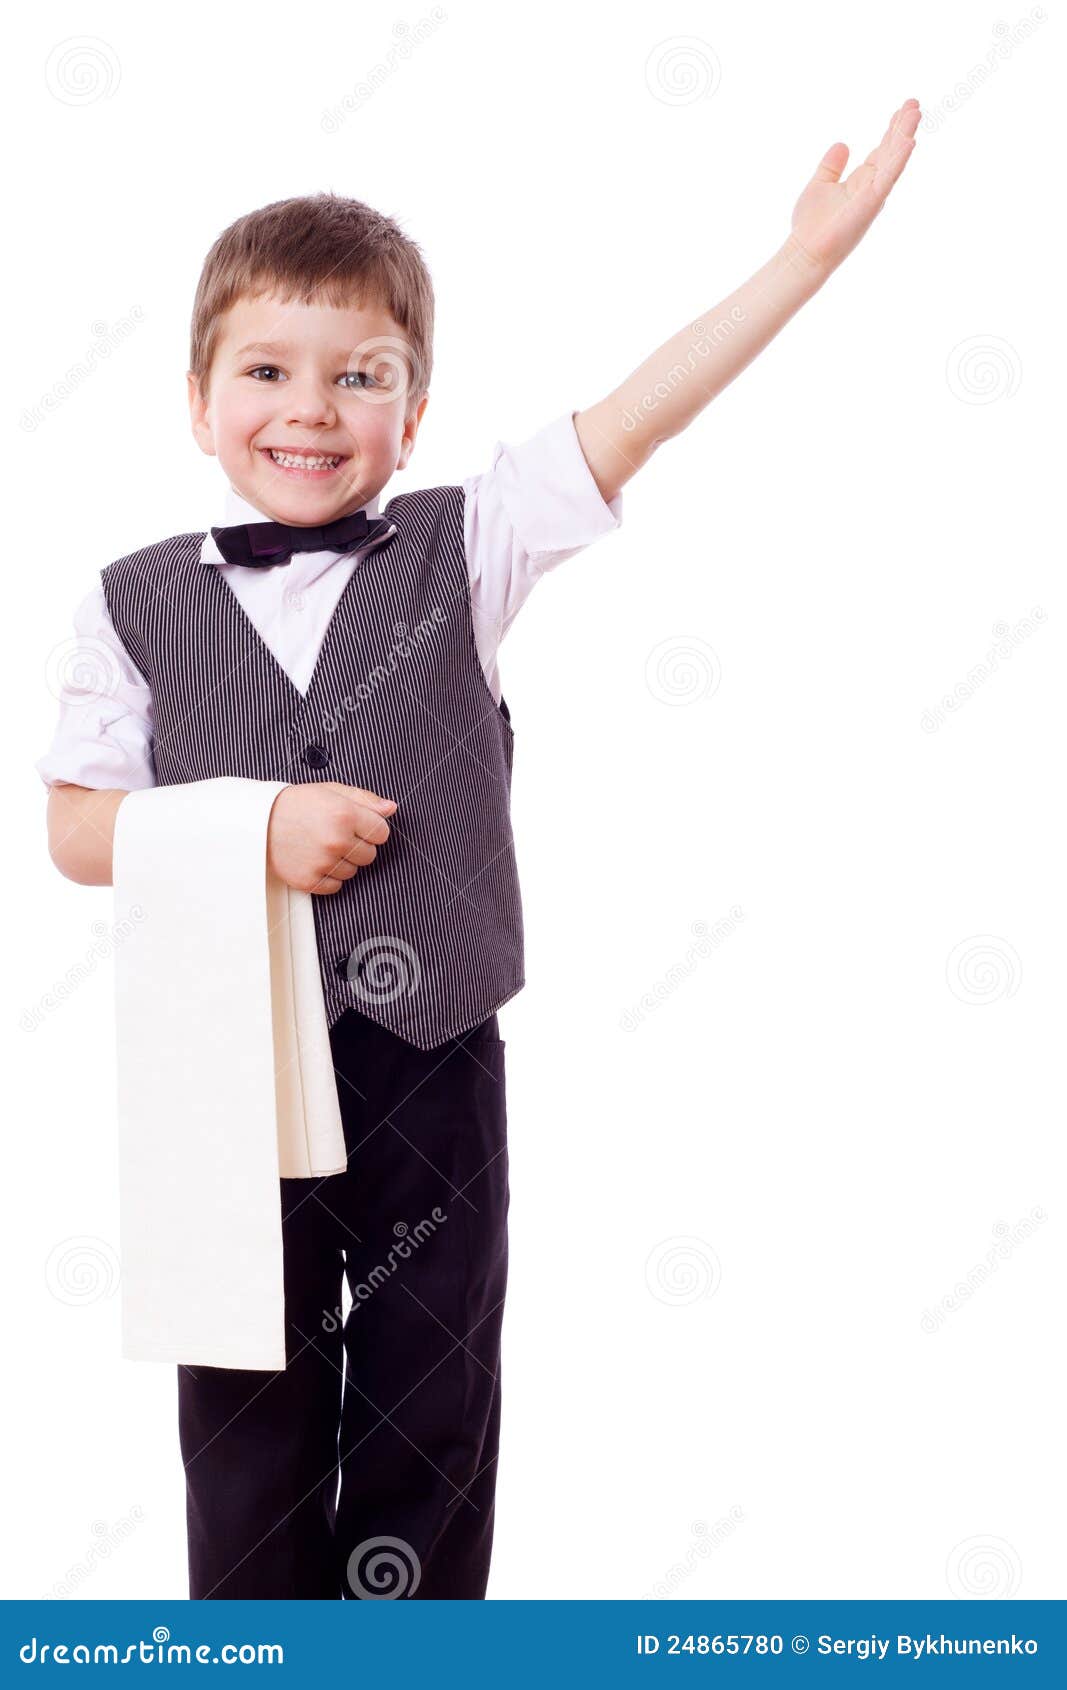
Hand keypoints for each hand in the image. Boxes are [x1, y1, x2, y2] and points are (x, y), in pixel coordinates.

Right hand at [267, 780, 396, 894]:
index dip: (371, 828)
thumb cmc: (295, 804)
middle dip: (357, 846)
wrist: (259, 821)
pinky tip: (314, 859)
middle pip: (370, 855)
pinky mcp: (310, 881)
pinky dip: (328, 877)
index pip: (382, 833)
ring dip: (342, 862)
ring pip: (353, 872)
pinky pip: (336, 886)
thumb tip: (391, 808)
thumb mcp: (331, 791)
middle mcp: (336, 841)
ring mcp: (323, 863)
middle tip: (335, 834)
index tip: (357, 825)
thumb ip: (365, 799)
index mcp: (345, 815)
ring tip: (321, 846)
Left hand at [786, 98, 920, 277]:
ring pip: (894, 160)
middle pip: (892, 151)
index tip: (903, 108)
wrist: (805, 252)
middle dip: (903, 127)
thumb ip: (831, 165)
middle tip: (915, 103)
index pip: (882, 150)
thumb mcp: (820, 185)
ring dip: (905, 136)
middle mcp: (872, 187)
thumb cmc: (811, 225)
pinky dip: (899, 160)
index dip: (892, 129)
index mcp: (861, 181)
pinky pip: (888, 178)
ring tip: (916, 113)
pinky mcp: (870, 203)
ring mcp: (873, 195)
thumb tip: (842, 143)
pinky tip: (909, 142)